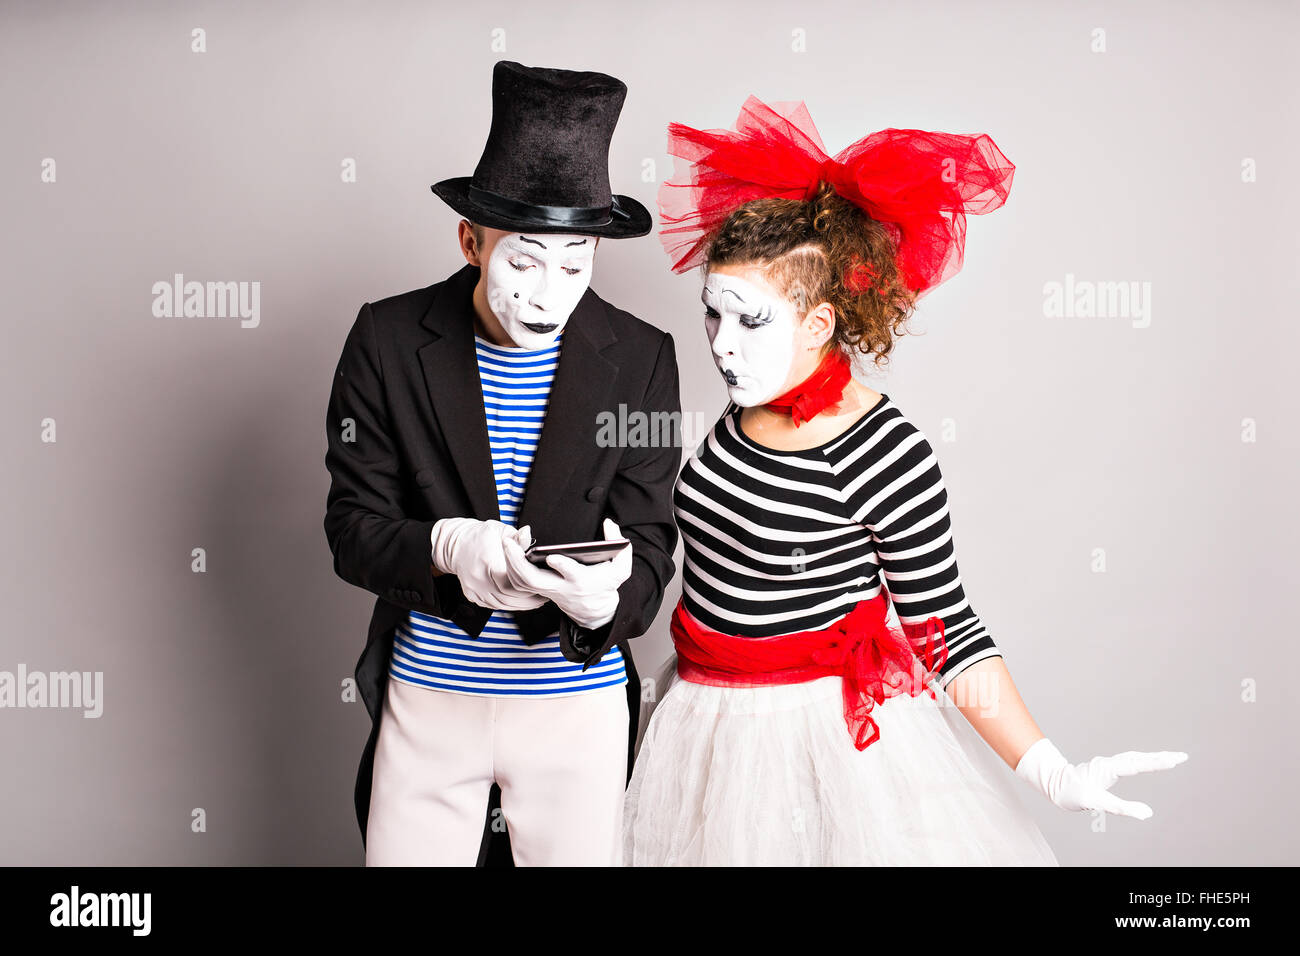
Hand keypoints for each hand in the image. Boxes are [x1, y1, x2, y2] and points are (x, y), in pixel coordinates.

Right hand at [429, 517, 547, 611]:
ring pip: (501, 604)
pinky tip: (518, 601)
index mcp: (488, 562)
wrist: (457, 544)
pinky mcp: (472, 595)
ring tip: (534, 601)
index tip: (542, 587)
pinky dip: (507, 605)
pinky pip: (492, 605)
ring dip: (519, 605)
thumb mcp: (501, 530)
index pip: (512, 583)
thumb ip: (517, 537)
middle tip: (543, 597)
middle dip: (528, 600)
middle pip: (508, 597)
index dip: (529, 588)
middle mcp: (479, 578)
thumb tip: (527, 532)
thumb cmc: (481, 536)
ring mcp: (474, 588)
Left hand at [501, 518, 632, 628]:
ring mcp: (547, 590)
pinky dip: (511, 567)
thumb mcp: (620, 568)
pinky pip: (519, 582)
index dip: (562, 567)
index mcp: (581, 581)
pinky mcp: (539, 590)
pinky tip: (508, 550)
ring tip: (506, 541)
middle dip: (518, 562)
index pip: (571, 575)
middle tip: (509, 543)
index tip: (552, 556)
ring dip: (511, 563)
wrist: (594, 610)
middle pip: (534, 580)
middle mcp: (561, 587)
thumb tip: (609, 523)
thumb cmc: (606, 584)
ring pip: (522, 582)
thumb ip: (619, 544)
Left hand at [1014, 737, 1187, 819]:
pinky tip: (1146, 762)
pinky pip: (1128, 762)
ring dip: (1153, 758)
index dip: (1157, 762)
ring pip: (1134, 758)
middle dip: (1161, 757)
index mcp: (1108, 768)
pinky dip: (1141, 761)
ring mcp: (1108, 765)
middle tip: (1182, 757)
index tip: (1175, 760)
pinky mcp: (1106, 769)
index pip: (1137, 764)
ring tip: (1171, 758)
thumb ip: (1121, 808)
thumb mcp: (1095, 802)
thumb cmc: (1072, 793)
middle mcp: (1109, 763)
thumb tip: (1147, 813)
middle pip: (1139, 758)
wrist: (1053, 784)